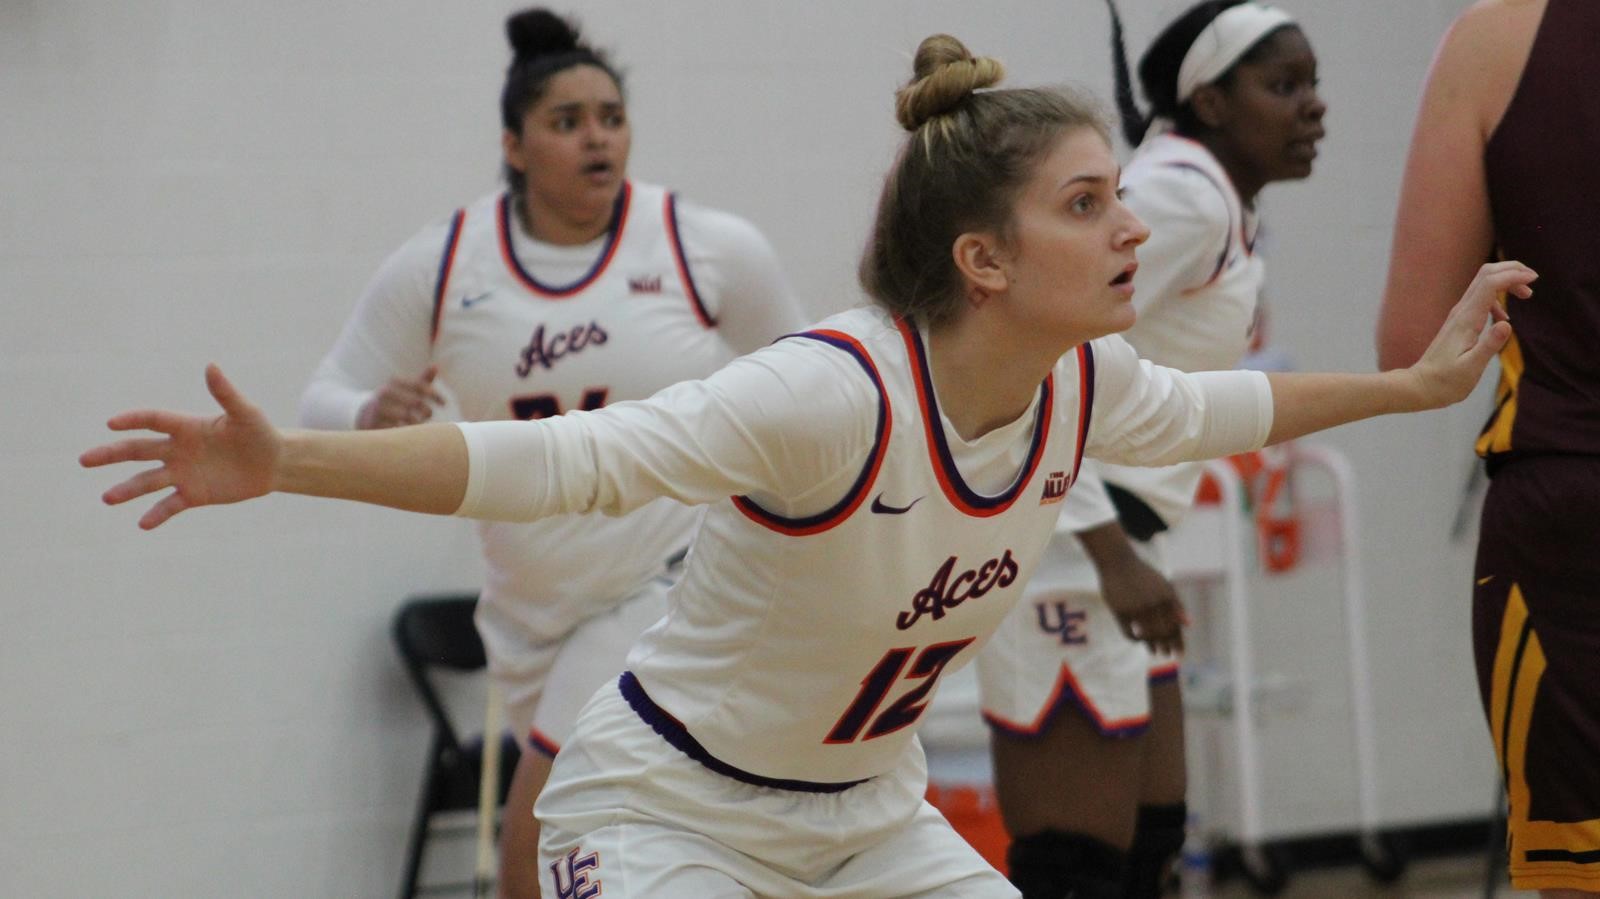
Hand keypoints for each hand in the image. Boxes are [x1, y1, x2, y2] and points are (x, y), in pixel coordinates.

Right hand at [80, 365, 279, 529]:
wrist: (272, 463)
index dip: (132, 420)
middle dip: (111, 454)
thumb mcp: (245, 413)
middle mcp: (178, 450)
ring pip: (148, 481)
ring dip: (128, 490)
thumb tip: (211, 366)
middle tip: (84, 460)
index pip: (153, 420)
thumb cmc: (259, 433)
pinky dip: (156, 514)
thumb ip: (226, 394)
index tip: (111, 424)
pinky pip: (170, 505)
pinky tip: (142, 524)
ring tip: (107, 498)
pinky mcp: (193, 494)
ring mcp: (183, 473)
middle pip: (138, 450)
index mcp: (187, 426)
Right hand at [358, 365, 444, 428]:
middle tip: (428, 416)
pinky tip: (407, 430)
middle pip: (415, 401)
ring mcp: (378, 408)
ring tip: (419, 424)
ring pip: (407, 416)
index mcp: (394, 382)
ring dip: (418, 422)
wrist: (365, 415)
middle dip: (427, 411)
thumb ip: (422, 380)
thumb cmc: (394, 401)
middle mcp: (385, 392)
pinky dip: (406, 431)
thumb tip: (436, 366)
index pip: (419, 385)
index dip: (434, 394)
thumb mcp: (406, 389)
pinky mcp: (374, 423)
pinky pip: (397, 429)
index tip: (444, 403)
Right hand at [1098, 551, 1187, 655]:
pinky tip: (1139, 641)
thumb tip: (1188, 625)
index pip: (1175, 625)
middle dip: (1167, 647)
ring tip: (1154, 652)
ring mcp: (1135, 607)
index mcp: (1166, 597)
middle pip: (1163, 633)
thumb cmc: (1144, 575)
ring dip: (1152, 646)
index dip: (1179, 642)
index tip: (1180, 654)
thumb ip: (1177, 605)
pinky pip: (1128, 632)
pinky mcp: (1119, 610)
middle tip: (1167, 655)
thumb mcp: (1164, 586)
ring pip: (1146, 634)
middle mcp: (1152, 603)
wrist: (1118, 562)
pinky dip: (1135, 639)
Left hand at [1407, 261, 1534, 408]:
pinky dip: (1497, 298)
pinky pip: (1479, 300)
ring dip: (1506, 282)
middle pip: (1485, 275)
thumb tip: (1507, 324)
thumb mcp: (1471, 367)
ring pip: (1483, 284)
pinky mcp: (1459, 323)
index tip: (1534, 279)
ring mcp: (1458, 315)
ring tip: (1527, 294)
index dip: (1513, 275)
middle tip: (1533, 279)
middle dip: (1511, 270)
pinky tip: (1504, 317)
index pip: (1490, 283)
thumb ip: (1489, 345)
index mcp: (1466, 319)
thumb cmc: (1445, 382)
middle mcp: (1461, 312)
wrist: (1420, 386)